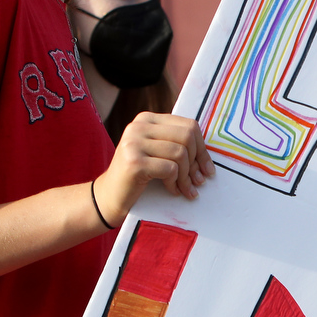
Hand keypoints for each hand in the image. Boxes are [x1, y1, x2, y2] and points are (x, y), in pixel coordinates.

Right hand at [94, 112, 215, 225]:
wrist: (109, 196)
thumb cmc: (139, 176)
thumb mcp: (157, 152)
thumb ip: (176, 144)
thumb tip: (207, 154)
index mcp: (147, 119)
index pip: (188, 125)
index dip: (202, 148)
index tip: (206, 168)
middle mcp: (139, 126)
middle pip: (187, 136)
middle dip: (197, 161)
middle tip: (198, 180)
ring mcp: (134, 143)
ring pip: (180, 153)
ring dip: (187, 176)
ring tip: (186, 189)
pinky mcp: (134, 162)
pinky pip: (170, 169)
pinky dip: (175, 183)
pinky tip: (172, 190)